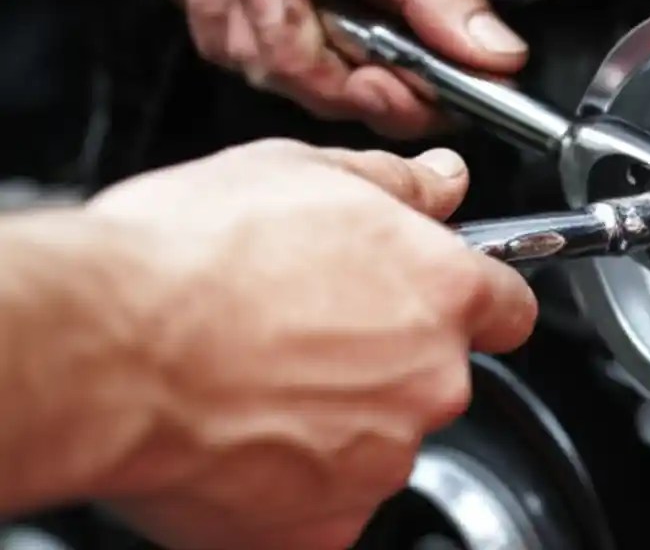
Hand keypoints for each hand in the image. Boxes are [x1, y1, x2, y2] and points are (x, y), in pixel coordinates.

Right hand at [84, 139, 536, 549]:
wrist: (105, 350)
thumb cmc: (190, 259)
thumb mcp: (302, 172)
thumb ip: (396, 184)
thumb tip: (442, 181)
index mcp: (442, 292)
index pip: (506, 307)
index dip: (472, 301)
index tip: (440, 301)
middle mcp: (431, 381)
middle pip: (435, 375)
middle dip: (385, 358)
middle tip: (301, 331)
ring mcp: (381, 462)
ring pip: (380, 441)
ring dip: (337, 419)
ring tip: (253, 380)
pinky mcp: (324, 529)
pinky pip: (327, 505)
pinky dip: (292, 483)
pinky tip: (239, 438)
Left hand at [102, 0, 526, 137]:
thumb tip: (502, 52)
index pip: (445, 79)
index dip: (411, 96)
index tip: (376, 79)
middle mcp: (369, 9)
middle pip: (367, 98)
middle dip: (322, 63)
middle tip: (303, 6)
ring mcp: (306, 20)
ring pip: (296, 86)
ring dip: (264, 26)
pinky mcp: (246, 24)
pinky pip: (237, 58)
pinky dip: (218, 9)